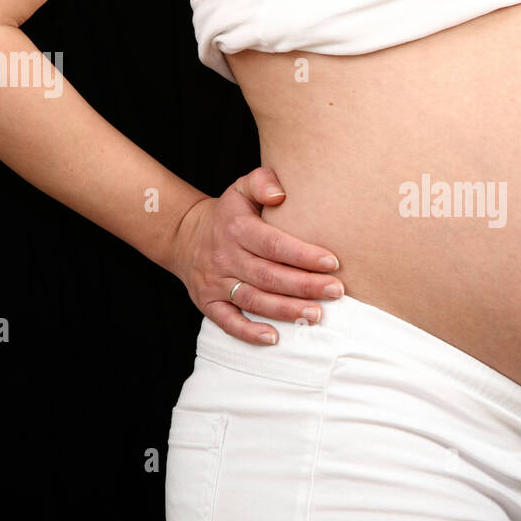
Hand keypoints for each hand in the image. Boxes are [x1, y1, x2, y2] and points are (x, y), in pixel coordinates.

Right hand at [166, 166, 344, 344]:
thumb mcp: (241, 188)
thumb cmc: (230, 214)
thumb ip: (262, 182)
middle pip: (268, 275)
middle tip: (336, 291)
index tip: (333, 262)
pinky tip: (274, 338)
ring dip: (286, 310)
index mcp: (237, 228)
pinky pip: (227, 321)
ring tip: (317, 315)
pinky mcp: (207, 302)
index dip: (303, 255)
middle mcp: (225, 256)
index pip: (273, 244)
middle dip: (304, 285)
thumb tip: (280, 194)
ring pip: (253, 300)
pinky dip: (249, 332)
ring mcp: (215, 282)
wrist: (185, 235)